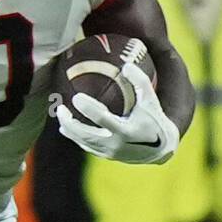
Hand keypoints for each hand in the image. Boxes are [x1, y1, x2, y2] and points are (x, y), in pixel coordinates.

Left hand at [56, 61, 179, 164]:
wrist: (161, 148)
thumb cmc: (154, 118)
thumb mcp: (151, 99)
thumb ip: (140, 81)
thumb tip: (125, 65)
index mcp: (126, 130)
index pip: (102, 119)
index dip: (88, 108)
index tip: (76, 97)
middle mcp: (116, 144)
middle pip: (86, 135)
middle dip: (70, 123)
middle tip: (60, 109)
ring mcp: (110, 153)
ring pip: (84, 143)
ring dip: (70, 130)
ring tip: (60, 115)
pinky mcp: (107, 157)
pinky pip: (88, 147)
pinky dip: (77, 138)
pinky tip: (67, 128)